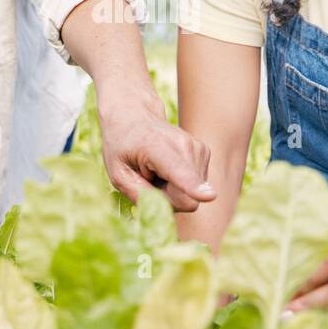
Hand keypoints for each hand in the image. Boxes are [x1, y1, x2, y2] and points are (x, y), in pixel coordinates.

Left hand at [98, 89, 215, 211]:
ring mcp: (198, 148)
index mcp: (156, 147)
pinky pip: (195, 186)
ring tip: (156, 171)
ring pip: (192, 195)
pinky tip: (166, 168)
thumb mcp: (118, 174)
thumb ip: (139, 194)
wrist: (134, 117)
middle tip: (148, 179)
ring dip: (172, 190)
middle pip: (186, 197)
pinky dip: (179, 183)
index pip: (178, 171)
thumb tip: (166, 211)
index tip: (210, 195)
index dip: (193, 185)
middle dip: (167, 198)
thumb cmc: (122, 147)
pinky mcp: (204, 152)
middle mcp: (184, 145)